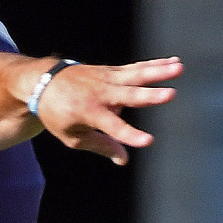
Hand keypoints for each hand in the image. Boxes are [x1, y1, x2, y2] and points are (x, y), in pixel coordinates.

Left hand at [34, 57, 181, 164]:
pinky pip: (135, 68)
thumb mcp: (72, 136)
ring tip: (180, 68)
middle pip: (128, 95)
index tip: (147, 141)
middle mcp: (99, 94)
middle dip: (150, 96)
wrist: (43, 82)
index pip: (112, 128)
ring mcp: (106, 79)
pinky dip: (154, 64)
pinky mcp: (111, 71)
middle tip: (170, 95)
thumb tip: (124, 160)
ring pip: (135, 75)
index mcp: (88, 113)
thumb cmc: (58, 114)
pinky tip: (174, 61)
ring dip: (159, 71)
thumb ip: (100, 146)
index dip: (130, 135)